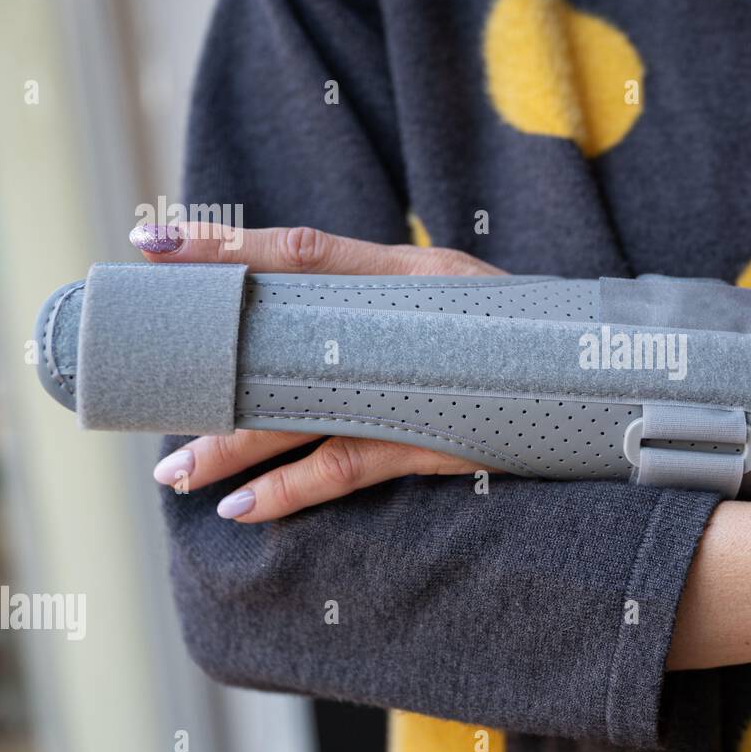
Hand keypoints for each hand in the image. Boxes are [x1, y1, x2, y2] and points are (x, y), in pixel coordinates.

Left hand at [141, 223, 498, 520]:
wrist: (605, 375)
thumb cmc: (522, 336)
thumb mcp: (458, 301)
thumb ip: (390, 302)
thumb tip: (314, 315)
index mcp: (409, 273)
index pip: (304, 250)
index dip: (229, 246)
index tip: (156, 244)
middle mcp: (407, 320)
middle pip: (286, 336)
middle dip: (209, 360)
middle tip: (145, 381)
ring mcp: (420, 380)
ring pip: (305, 411)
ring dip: (234, 443)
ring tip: (176, 470)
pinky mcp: (435, 437)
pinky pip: (351, 465)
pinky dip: (296, 488)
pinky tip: (248, 507)